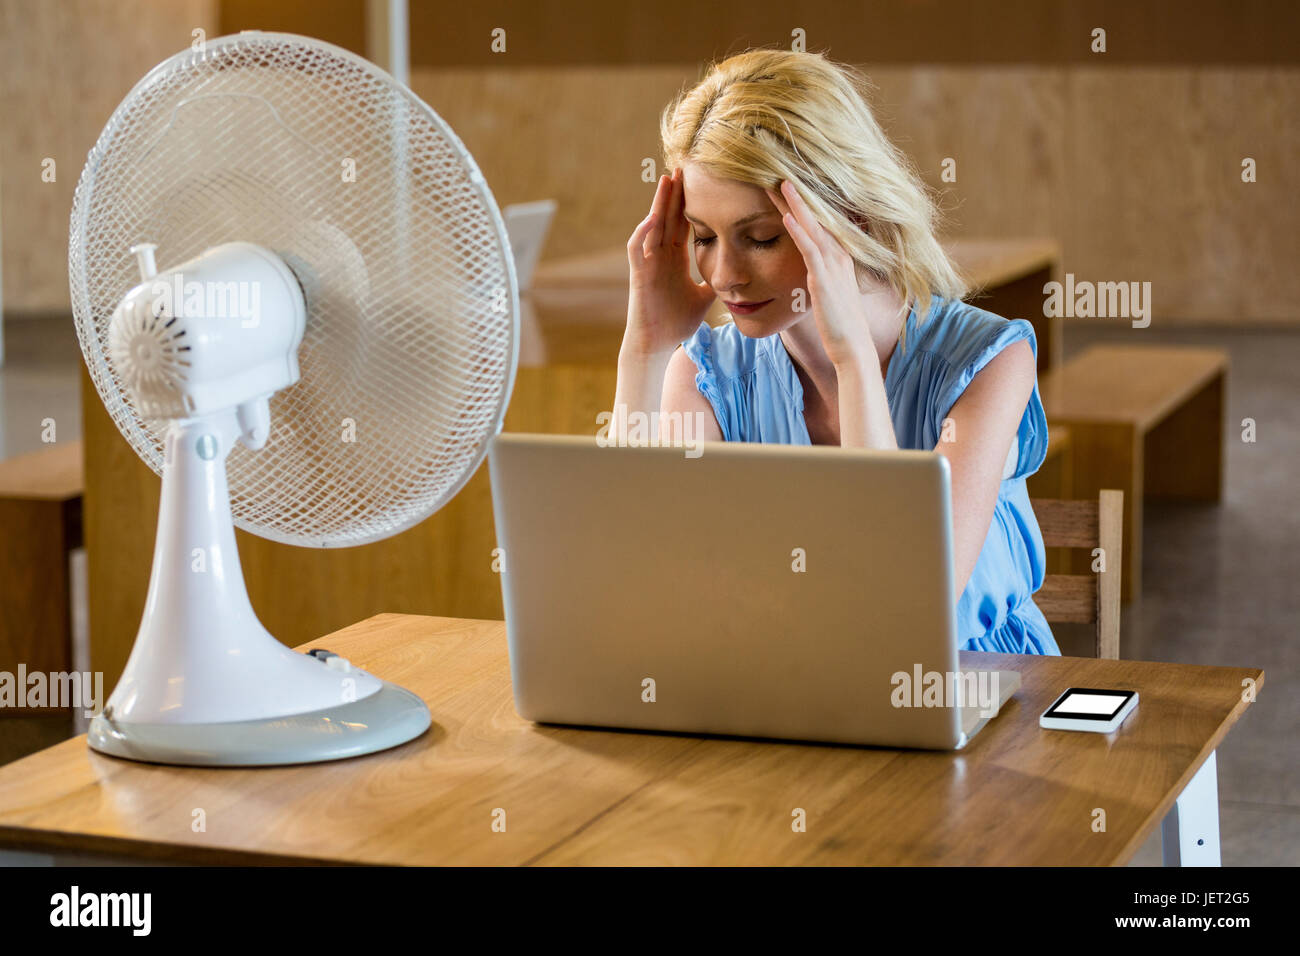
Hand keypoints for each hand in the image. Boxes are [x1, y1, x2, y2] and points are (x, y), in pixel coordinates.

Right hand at [624, 167, 717, 356]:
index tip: (705, 182)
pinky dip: (643, 232)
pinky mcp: (638, 274)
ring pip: (652, 225)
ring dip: (659, 203)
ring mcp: (648, 263)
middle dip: (677, 193)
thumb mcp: (704, 297)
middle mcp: (660, 255)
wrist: (657, 344)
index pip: (684, 223)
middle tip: (687, 165)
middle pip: (669, 216)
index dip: (693, 203)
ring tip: (668, 179)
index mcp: (675, 259)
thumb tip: (739, 270)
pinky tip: (653, 217)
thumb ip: (717, 280)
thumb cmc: (677, 322)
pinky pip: (638, 248)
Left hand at [765, 179, 876, 371]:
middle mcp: (838, 256)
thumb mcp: (831, 294)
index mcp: (839, 257)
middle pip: (816, 218)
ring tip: (780, 183)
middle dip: (798, 195)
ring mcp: (832, 266)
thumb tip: (813, 273)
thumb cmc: (840, 324)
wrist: (852, 346)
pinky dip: (798, 231)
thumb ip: (823, 278)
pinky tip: (787, 216)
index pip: (820, 223)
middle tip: (779, 172)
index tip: (789, 184)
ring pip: (812, 227)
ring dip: (795, 204)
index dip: (805, 203)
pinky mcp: (823, 280)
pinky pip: (809, 250)